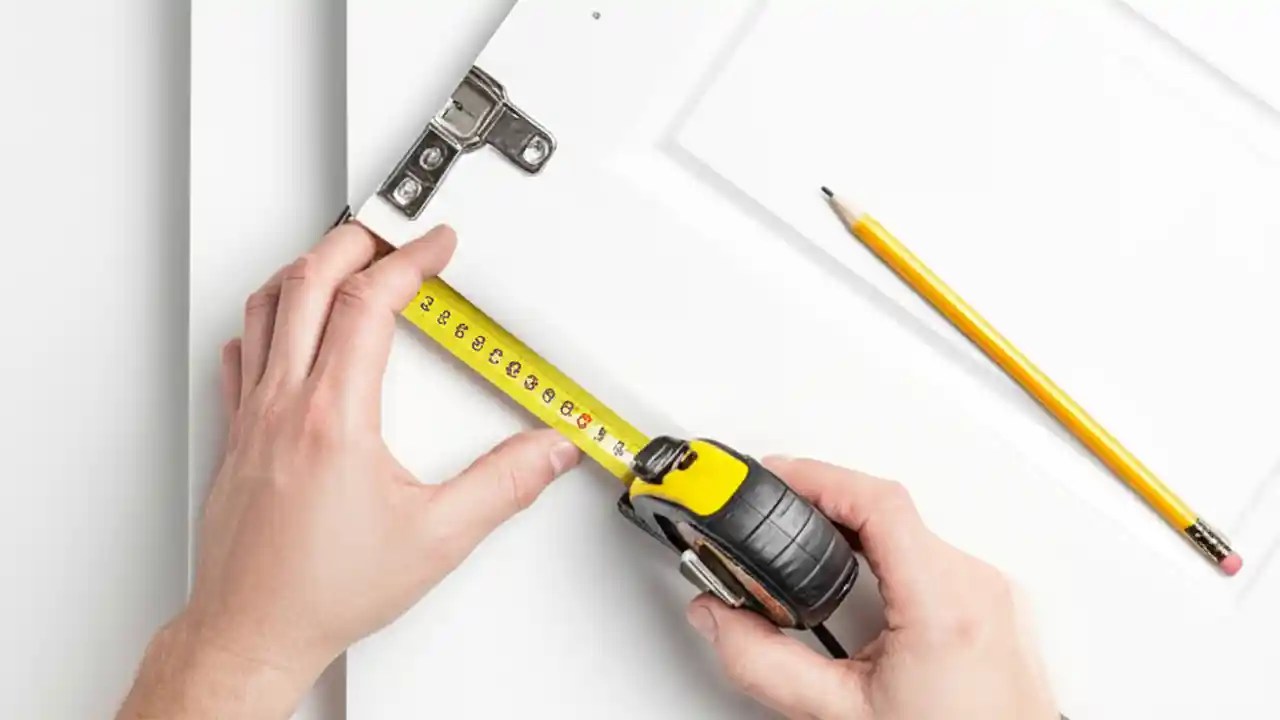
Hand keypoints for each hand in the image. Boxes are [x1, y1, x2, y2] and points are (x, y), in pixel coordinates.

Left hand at [119, 224, 580, 718]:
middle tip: (392, 233)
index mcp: (335, 417)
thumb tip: (547, 451)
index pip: (368, 303)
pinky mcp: (235, 435)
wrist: (253, 630)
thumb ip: (503, 487)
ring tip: (342, 260)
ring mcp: (251, 416)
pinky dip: (264, 319)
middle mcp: (285, 405)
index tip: (435, 246)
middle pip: (307, 282)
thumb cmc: (323, 590)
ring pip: (264, 307)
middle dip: (354, 240)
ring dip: (305, 268)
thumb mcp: (437, 538)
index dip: (409, 260)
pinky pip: (239, 353)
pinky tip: (283, 327)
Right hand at [685, 458, 1056, 719]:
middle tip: (775, 514)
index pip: (879, 503)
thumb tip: (720, 619)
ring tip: (807, 543)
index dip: (818, 476)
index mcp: (945, 606)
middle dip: (824, 505)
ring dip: (855, 531)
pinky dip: (886, 554)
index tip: (776, 475)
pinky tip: (856, 573)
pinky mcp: (995, 607)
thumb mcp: (842, 717)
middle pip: (891, 512)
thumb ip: (767, 664)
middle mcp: (978, 588)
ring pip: (912, 532)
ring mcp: (993, 595)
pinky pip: (933, 555)